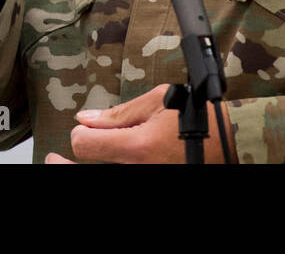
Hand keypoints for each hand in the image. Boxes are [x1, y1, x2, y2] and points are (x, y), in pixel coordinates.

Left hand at [44, 84, 236, 163]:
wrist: (231, 141)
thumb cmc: (198, 117)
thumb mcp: (157, 102)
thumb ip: (118, 115)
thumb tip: (85, 118)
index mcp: (137, 148)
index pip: (84, 146)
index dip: (80, 135)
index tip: (84, 129)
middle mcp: (138, 172)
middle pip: (86, 174)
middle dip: (64, 166)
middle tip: (52, 161)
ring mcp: (147, 180)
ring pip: (103, 179)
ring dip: (87, 170)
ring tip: (73, 163)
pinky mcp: (155, 182)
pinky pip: (124, 181)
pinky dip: (111, 173)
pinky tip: (105, 166)